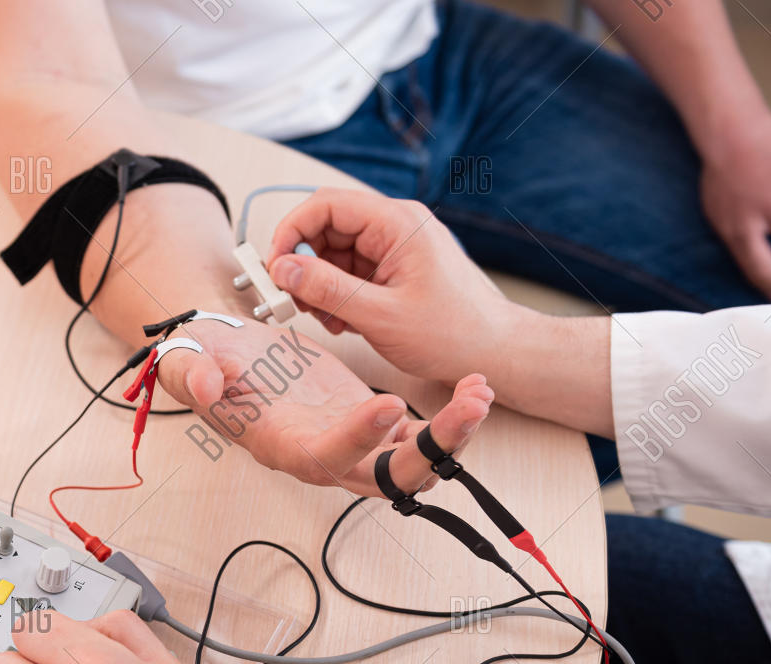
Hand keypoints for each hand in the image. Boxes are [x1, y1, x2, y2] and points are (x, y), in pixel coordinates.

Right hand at [148, 311, 493, 495]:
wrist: (228, 355)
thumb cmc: (205, 361)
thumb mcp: (190, 360)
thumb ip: (193, 375)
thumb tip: (207, 388)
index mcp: (282, 445)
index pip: (324, 456)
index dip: (356, 438)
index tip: (386, 406)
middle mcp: (322, 455)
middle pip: (384, 478)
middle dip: (432, 451)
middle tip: (469, 407)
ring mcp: (351, 443)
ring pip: (413, 463)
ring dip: (452, 437)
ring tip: (480, 392)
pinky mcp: (371, 425)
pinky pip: (419, 437)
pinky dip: (449, 420)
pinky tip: (472, 386)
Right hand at [265, 190, 524, 385]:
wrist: (494, 350)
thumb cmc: (454, 332)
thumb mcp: (380, 315)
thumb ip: (327, 289)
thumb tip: (283, 269)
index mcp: (397, 223)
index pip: (326, 205)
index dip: (292, 231)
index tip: (276, 267)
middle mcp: (395, 227)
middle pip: (326, 227)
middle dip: (302, 262)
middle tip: (291, 299)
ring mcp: (394, 247)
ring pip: (333, 251)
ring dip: (317, 284)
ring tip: (324, 318)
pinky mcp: (392, 268)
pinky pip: (349, 271)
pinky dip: (335, 294)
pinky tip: (340, 320)